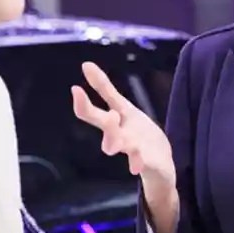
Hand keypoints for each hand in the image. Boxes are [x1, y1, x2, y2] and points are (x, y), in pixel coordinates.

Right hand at [71, 62, 175, 191]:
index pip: (93, 110)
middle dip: (103, 120)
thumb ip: (104, 88)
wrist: (157, 164)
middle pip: (105, 127)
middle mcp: (117, 135)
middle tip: (108, 116)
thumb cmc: (135, 132)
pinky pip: (140, 162)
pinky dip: (136, 162)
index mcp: (112, 120)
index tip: (75, 89)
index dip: (84, 101)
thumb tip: (85, 64)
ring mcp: (131, 149)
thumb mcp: (122, 107)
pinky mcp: (146, 161)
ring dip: (116, 141)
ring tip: (115, 144)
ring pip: (119, 145)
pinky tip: (134, 168)